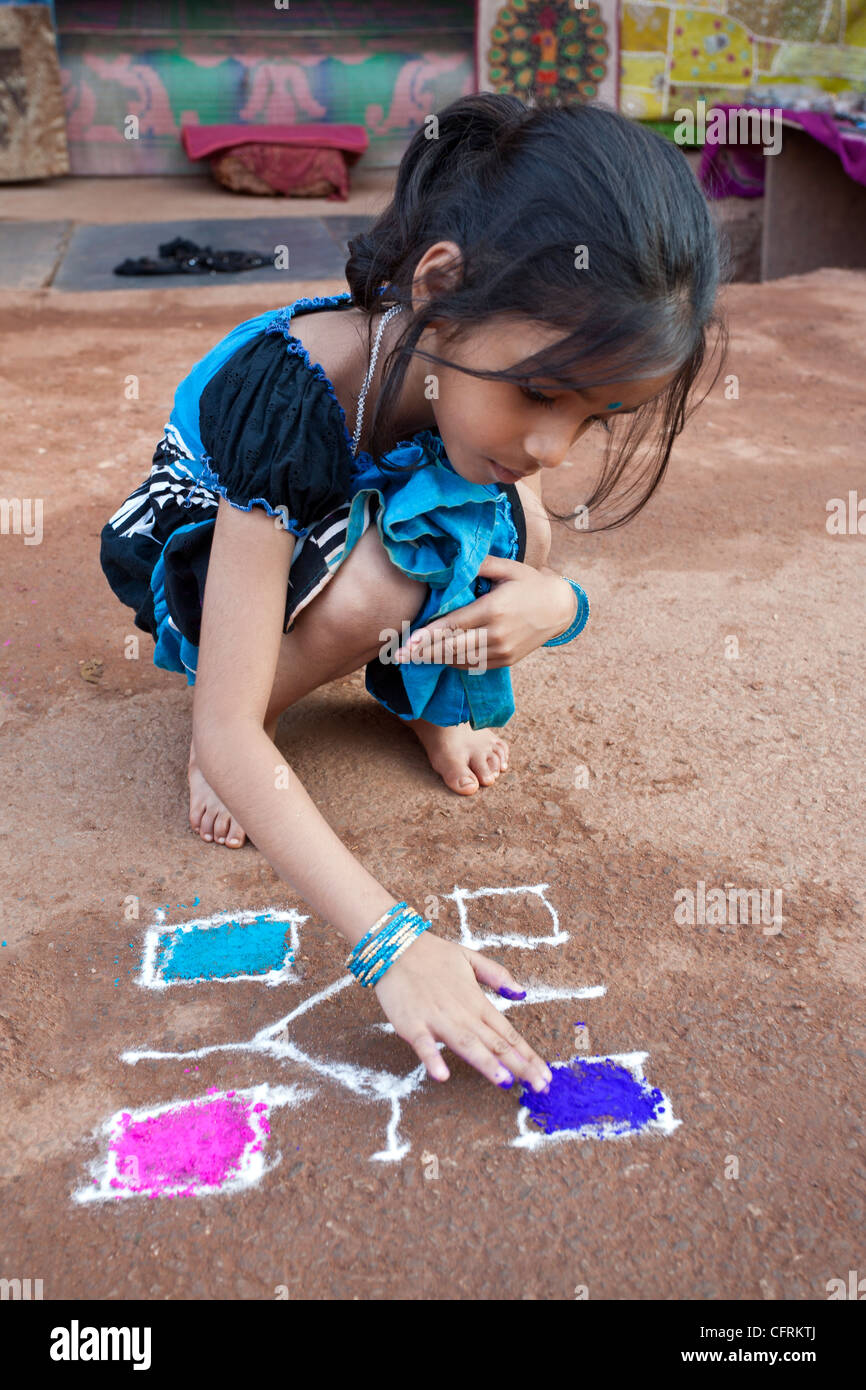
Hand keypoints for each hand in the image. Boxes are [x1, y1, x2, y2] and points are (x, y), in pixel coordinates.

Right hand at [373, 930, 552, 1091]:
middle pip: (495, 1044)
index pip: (508, 1033)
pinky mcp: (412, 1023)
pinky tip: (442, 1075)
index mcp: (477, 1001)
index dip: (528, 1055)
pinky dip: (432, 1058)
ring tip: (505, 1081)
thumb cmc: (432, 954)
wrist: (395, 945)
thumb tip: (522, 993)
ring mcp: (437, 1018)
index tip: (546, 1076)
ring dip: (486, 1063)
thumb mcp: (470, 958)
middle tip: (540, 1086)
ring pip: (466, 1044)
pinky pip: (423, 1044)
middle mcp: (462, 1013)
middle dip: (520, 1066)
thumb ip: (497, 975)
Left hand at [393, 555, 577, 669]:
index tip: (406, 642)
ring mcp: (502, 651)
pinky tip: (437, 658)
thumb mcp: (508, 568)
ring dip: (435, 659)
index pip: (452, 626)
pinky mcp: (506, 661)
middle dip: (423, 652)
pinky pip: (473, 666)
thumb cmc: (529, 583)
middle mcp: (496, 635)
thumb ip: (480, 564)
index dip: (426, 636)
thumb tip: (454, 559)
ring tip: (412, 657)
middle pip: (451, 648)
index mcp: (493, 610)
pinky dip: (453, 662)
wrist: (560, 608)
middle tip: (398, 655)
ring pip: (460, 660)